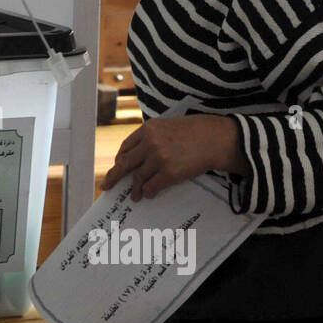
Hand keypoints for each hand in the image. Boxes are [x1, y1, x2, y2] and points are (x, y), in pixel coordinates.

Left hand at [99, 115, 245, 200]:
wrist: (216, 139)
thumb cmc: (195, 132)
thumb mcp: (168, 126)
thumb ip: (152, 137)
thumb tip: (137, 156)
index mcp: (148, 129)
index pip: (126, 147)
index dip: (120, 159)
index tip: (118, 167)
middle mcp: (150, 143)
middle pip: (125, 163)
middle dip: (114, 176)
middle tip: (106, 186)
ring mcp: (159, 158)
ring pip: (138, 178)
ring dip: (134, 189)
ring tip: (133, 196)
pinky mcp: (170, 173)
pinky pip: (151, 186)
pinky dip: (147, 192)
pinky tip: (148, 195)